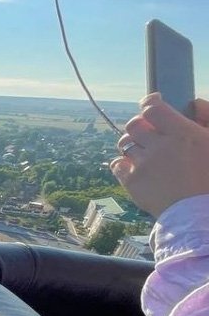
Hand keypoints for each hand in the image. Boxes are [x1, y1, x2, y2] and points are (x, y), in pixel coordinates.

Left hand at [111, 93, 208, 216]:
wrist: (201, 214)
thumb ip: (208, 117)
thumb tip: (193, 102)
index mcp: (182, 133)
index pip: (152, 109)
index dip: (149, 103)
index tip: (151, 104)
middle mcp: (159, 145)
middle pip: (134, 124)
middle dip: (139, 125)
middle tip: (147, 132)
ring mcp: (143, 164)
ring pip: (126, 144)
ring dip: (133, 145)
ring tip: (144, 153)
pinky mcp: (133, 182)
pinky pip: (116, 165)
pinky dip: (122, 164)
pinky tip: (133, 167)